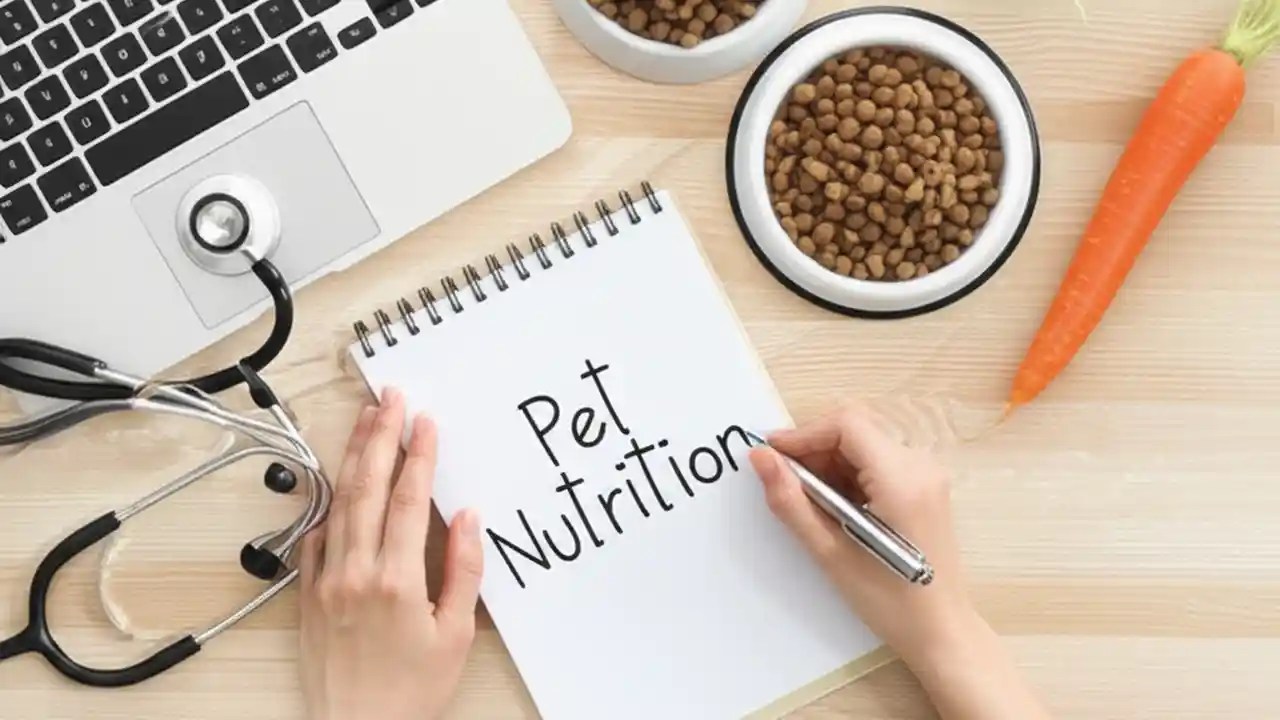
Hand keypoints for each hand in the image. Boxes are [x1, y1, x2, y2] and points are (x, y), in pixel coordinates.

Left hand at [299, 389, 483, 719]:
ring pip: (338, 504)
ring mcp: (326, 581)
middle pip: (368, 488)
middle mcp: (355, 572)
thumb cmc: (411, 692)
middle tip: (390, 400)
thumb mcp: (456, 635)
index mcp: (397, 580)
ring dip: (353, 459)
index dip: (418, 455)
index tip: (425, 423)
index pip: (409, 500)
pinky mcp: (309, 595)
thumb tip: (468, 519)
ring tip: (364, 422)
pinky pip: (317, 537)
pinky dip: (329, 505)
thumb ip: (464, 571)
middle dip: (380, 438)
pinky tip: (338, 484)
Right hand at [749, 405, 1049, 719]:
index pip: (847, 424)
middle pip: (855, 430)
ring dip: (830, 464)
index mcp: (902, 479)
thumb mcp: (830, 553)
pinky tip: (836, 510)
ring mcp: (927, 475)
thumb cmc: (891, 602)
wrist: (941, 631)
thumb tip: (761, 459)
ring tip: (811, 504)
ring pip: (864, 444)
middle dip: (814, 450)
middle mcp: (920, 466)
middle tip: (786, 484)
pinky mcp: (924, 487)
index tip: (771, 456)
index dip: (803, 433)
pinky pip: (878, 462)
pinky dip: (849, 475)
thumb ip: (791, 501)